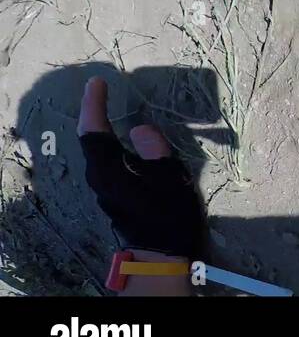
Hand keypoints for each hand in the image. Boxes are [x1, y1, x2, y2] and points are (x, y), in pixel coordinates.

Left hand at [77, 77, 203, 260]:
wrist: (162, 255)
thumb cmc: (167, 215)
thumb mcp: (169, 178)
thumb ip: (154, 149)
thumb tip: (140, 128)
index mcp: (109, 170)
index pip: (94, 130)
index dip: (94, 104)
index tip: (98, 82)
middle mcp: (100, 178)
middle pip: (91, 139)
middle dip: (95, 113)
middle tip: (103, 90)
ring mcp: (105, 189)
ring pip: (98, 151)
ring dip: (103, 128)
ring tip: (113, 110)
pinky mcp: (114, 196)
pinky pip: (107, 161)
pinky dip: (111, 144)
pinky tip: (124, 142)